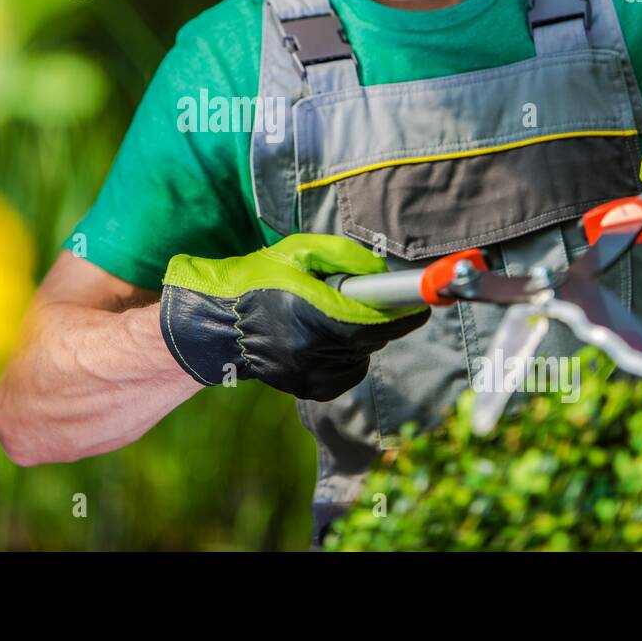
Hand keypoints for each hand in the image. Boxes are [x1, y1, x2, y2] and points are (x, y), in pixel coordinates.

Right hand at [159, 234, 429, 400]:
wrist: (216, 324)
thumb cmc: (255, 280)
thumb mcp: (297, 252)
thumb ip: (344, 257)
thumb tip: (383, 273)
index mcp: (313, 315)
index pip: (377, 321)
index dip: (406, 313)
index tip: (425, 303)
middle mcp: (314, 350)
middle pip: (373, 337)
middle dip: (378, 317)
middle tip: (366, 298)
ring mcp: (311, 374)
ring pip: (362, 354)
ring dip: (359, 336)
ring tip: (330, 315)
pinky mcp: (309, 388)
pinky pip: (347, 370)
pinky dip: (346, 354)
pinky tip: (320, 337)